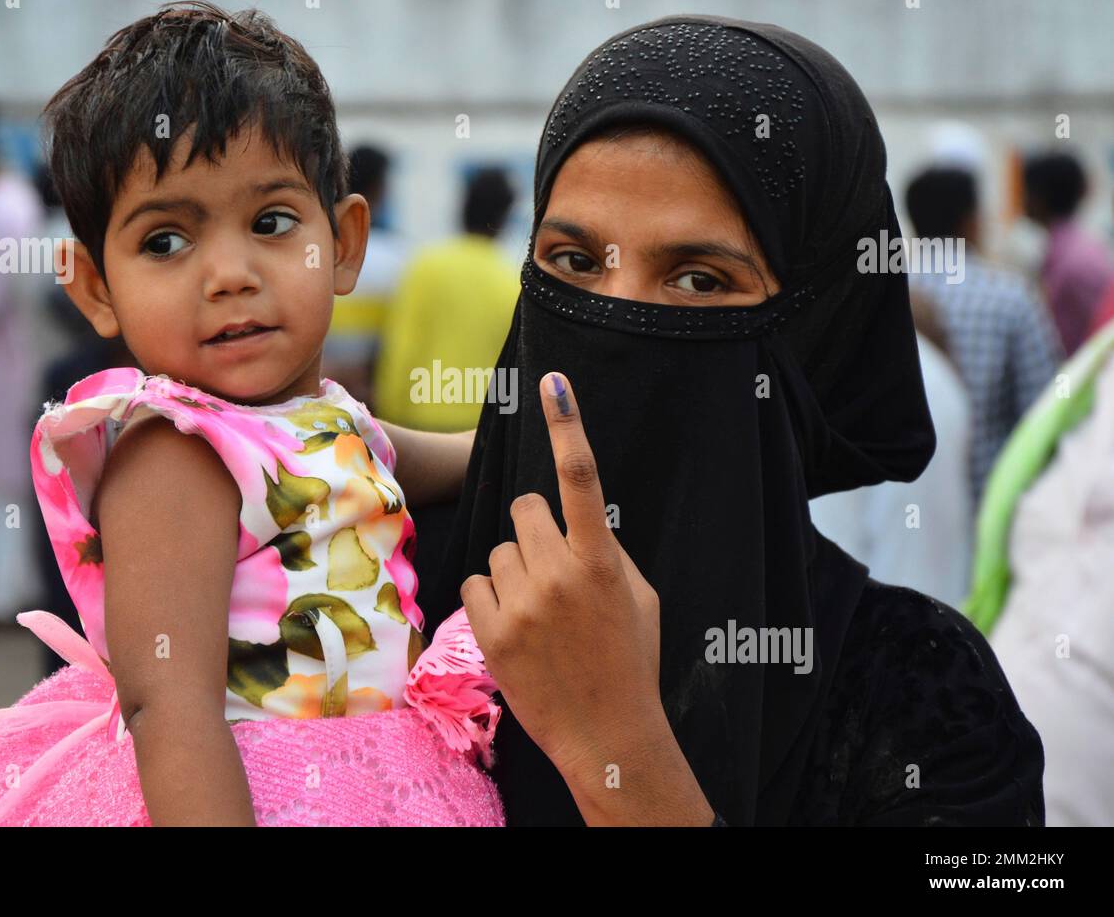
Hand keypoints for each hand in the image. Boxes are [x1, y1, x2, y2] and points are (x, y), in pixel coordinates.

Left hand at [461, 371, 661, 771]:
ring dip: (515, 569)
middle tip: (551, 566)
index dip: (567, 425)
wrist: (607, 732)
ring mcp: (522, 604)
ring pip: (499, 549)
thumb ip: (605, 550)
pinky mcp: (491, 631)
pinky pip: (476, 582)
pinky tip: (516, 626)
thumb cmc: (630, 659)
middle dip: (536, 529)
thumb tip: (572, 521)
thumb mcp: (638, 596)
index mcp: (601, 560)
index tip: (553, 384)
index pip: (580, 478)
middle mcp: (559, 574)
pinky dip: (491, 597)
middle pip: (525, 509)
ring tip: (540, 610)